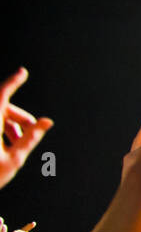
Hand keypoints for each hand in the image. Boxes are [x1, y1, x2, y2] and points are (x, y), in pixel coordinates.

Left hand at [0, 68, 53, 189]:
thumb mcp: (14, 159)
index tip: (22, 72)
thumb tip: (46, 122)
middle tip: (31, 132)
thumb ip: (31, 138)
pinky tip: (4, 146)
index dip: (13, 82)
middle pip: (2, 108)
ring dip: (8, 125)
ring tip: (16, 144)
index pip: (2, 95)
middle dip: (18, 117)